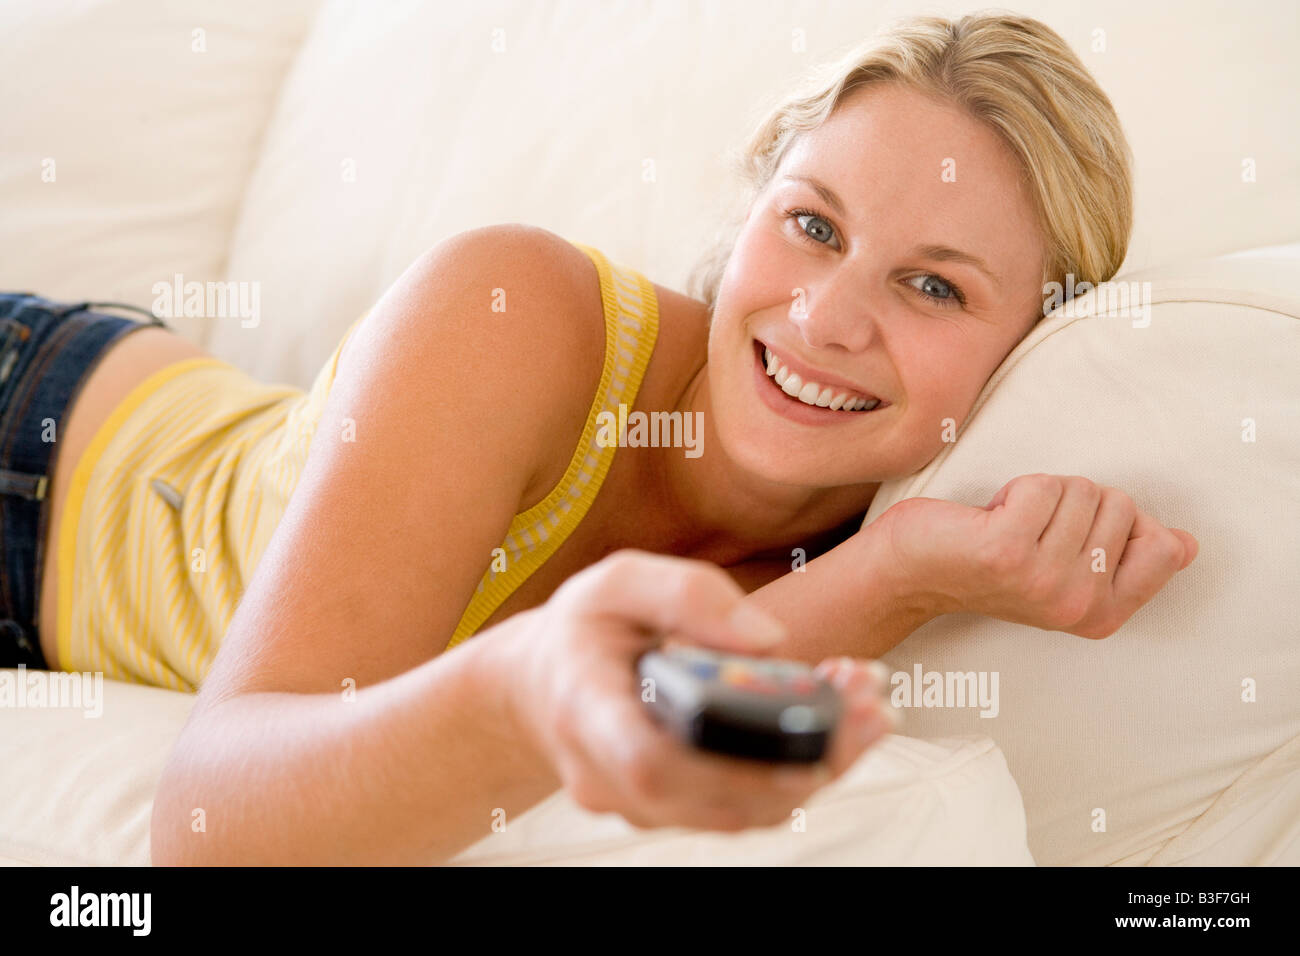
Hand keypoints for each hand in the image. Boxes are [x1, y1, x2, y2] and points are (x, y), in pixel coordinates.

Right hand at [501, 549, 895, 831]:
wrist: (545, 683)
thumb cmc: (583, 629)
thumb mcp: (618, 580)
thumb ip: (686, 594)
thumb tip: (766, 640)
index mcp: (588, 708)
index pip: (648, 760)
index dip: (727, 770)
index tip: (798, 756)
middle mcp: (610, 774)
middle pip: (713, 799)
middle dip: (805, 761)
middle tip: (869, 711)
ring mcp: (641, 803)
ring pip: (737, 811)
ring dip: (815, 767)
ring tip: (869, 709)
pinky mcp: (675, 809)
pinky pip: (740, 804)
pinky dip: (797, 769)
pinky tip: (839, 723)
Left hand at [876, 474, 1198, 638]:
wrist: (913, 571)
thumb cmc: (990, 561)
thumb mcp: (1070, 570)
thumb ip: (1128, 559)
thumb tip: (1186, 543)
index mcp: (1103, 614)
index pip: (1165, 546)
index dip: (1121, 521)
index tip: (1074, 538)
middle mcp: (1079, 604)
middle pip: (1121, 505)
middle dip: (1075, 503)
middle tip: (1031, 532)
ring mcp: (1045, 581)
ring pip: (1082, 490)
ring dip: (1042, 494)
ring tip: (1009, 525)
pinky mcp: (1008, 553)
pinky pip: (1042, 485)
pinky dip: (1016, 489)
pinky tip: (989, 519)